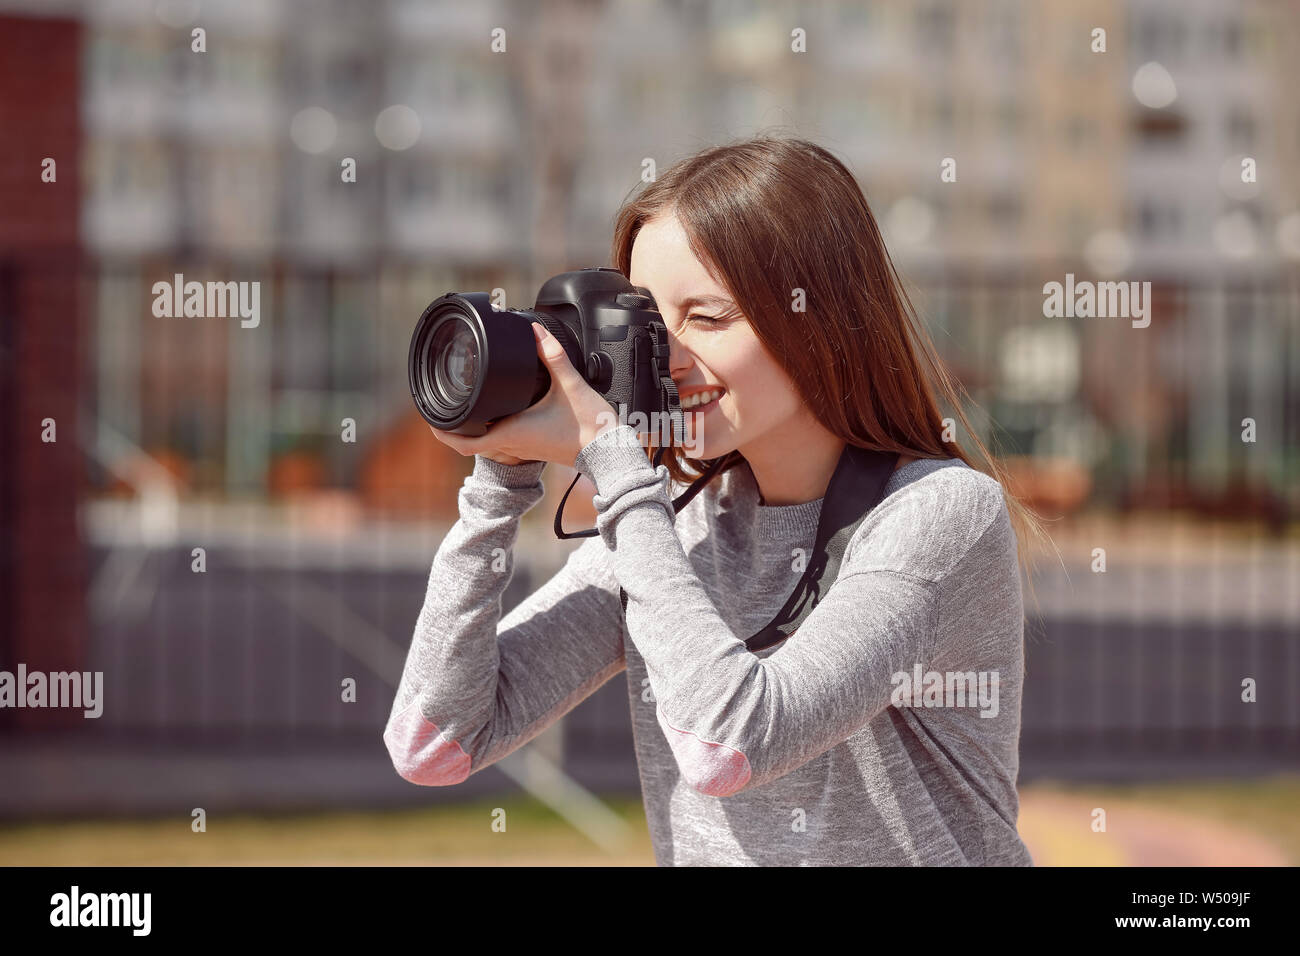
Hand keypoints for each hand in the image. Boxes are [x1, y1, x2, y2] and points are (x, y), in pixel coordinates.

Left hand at [426, 323, 618, 467]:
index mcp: (513, 432)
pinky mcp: (534, 447)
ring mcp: (524, 448)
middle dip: (453, 428)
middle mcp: (514, 444)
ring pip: (487, 444)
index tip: (430, 418)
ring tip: (462, 409)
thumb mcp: (570, 385)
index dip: (443, 433)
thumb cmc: (592, 426)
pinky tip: (496, 414)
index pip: (465, 443)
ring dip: (472, 430)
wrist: (611, 452)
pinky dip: (491, 430)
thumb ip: (553, 355)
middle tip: (439, 408)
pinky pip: (503, 442)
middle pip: (471, 443)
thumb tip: (536, 331)